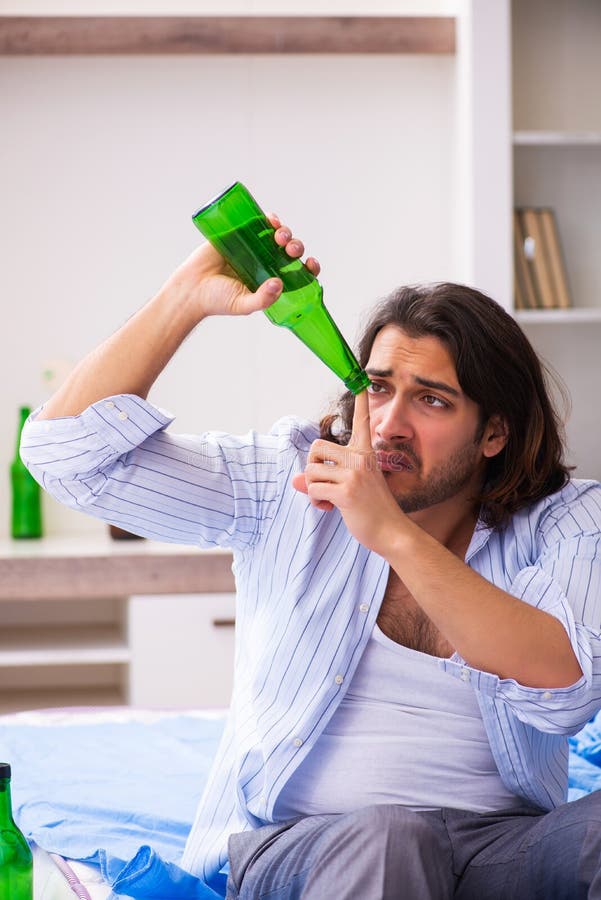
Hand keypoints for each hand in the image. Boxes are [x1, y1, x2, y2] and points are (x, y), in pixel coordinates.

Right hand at [164, 213, 320, 319]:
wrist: (191, 288)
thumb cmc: (217, 300)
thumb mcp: (243, 305)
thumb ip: (262, 299)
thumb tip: (279, 284)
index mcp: (271, 280)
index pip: (298, 273)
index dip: (309, 267)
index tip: (310, 264)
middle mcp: (266, 263)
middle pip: (291, 252)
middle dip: (296, 247)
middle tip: (290, 250)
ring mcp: (254, 247)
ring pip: (278, 235)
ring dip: (286, 232)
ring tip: (280, 236)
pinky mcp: (240, 234)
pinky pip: (259, 222)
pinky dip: (270, 219)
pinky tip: (272, 221)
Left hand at [292, 390, 404, 553]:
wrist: (392, 532)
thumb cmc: (372, 509)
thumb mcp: (348, 488)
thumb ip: (323, 479)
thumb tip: (294, 480)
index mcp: (365, 452)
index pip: (362, 420)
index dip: (362, 399)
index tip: (362, 376)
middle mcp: (360, 458)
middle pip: (315, 448)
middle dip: (312, 469)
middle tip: (323, 484)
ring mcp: (354, 474)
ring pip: (310, 471)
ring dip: (312, 488)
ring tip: (328, 499)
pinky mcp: (347, 492)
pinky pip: (313, 489)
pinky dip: (316, 501)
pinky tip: (330, 508)